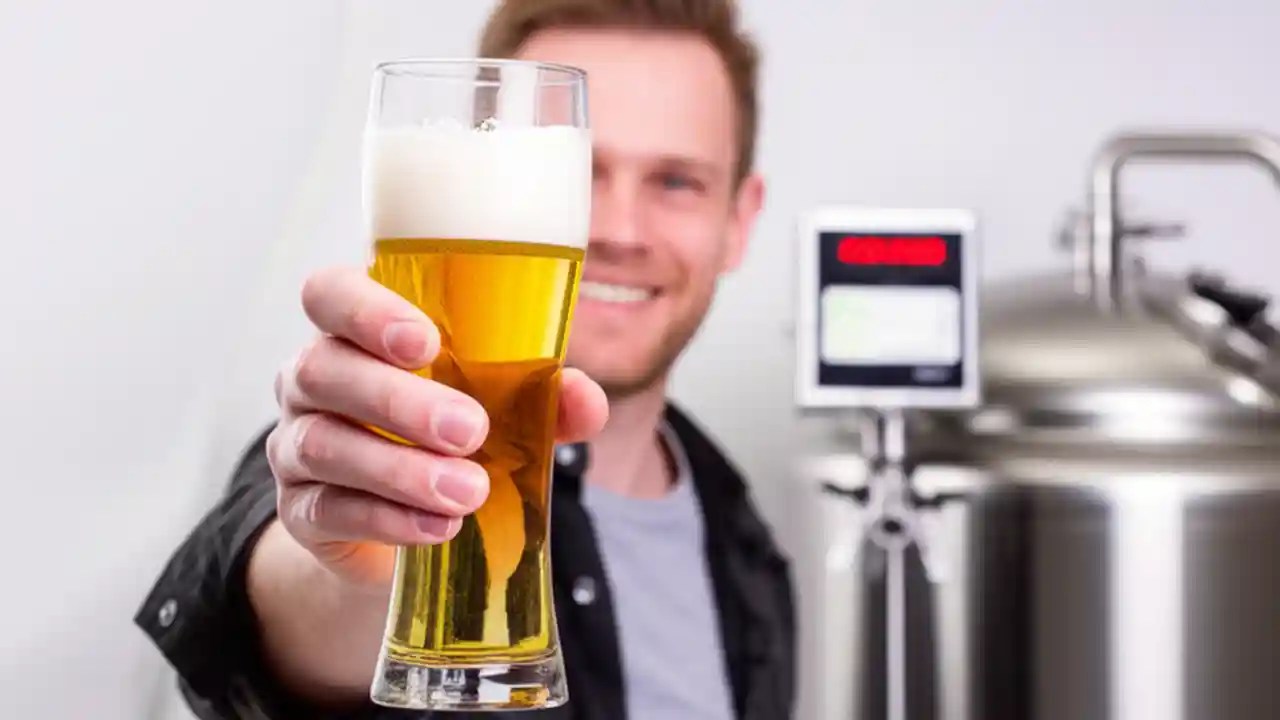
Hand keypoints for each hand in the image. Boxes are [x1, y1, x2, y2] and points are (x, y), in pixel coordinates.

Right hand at [266, 266, 607, 586]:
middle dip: (400, 401)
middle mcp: (312, 378)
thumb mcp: (500, 409)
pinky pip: (328, 509)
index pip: (330, 293)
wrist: (400, 521)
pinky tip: (436, 527)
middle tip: (470, 430)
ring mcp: (296, 443)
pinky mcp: (300, 509)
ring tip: (466, 491)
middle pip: (326, 370)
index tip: (426, 343)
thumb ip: (541, 397)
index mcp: (356, 332)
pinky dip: (387, 519)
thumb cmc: (449, 434)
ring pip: (325, 443)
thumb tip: (585, 400)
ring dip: (400, 469)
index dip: (365, 310)